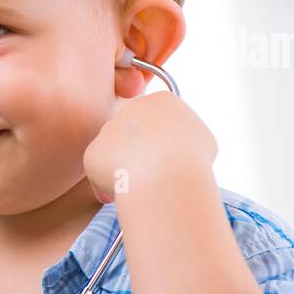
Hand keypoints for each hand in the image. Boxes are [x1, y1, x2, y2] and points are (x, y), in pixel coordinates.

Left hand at [83, 91, 216, 203]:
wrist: (164, 173)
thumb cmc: (190, 161)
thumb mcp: (201, 142)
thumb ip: (184, 140)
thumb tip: (171, 150)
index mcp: (162, 101)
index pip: (162, 127)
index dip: (169, 150)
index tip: (176, 162)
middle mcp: (131, 110)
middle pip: (139, 141)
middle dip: (146, 161)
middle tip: (159, 177)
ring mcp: (109, 129)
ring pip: (119, 158)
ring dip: (129, 174)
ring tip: (144, 186)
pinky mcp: (92, 152)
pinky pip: (102, 175)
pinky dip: (112, 187)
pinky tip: (126, 192)